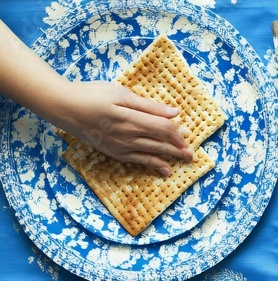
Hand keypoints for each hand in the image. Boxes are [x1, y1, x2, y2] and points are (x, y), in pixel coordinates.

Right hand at [55, 81, 192, 175]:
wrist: (64, 108)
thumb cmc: (91, 95)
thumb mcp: (120, 93)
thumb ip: (148, 106)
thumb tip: (173, 112)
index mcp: (131, 118)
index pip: (163, 128)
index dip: (177, 132)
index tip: (187, 132)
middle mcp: (128, 135)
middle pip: (161, 142)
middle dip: (178, 148)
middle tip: (192, 154)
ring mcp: (121, 146)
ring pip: (152, 152)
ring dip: (170, 157)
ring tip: (184, 160)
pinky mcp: (114, 152)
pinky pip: (138, 161)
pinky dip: (153, 165)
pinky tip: (164, 169)